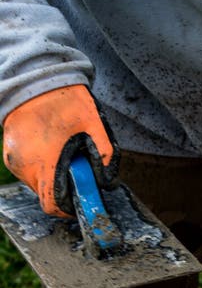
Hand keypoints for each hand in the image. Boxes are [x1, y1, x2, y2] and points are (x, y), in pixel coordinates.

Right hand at [3, 84, 118, 216]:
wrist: (34, 78)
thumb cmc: (65, 100)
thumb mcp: (95, 125)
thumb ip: (106, 155)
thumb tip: (107, 181)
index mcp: (45, 161)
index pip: (53, 205)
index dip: (68, 209)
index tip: (80, 203)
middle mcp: (24, 165)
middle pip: (45, 195)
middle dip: (63, 190)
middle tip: (77, 170)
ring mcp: (14, 159)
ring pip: (36, 184)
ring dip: (51, 178)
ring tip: (63, 154)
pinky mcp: (9, 153)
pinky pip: (27, 171)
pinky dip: (41, 168)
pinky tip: (51, 148)